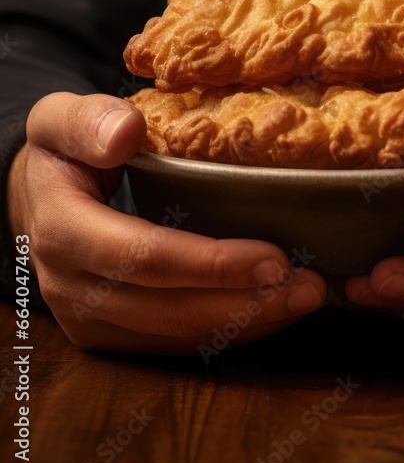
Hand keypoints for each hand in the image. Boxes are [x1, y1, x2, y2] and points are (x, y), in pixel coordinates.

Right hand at [7, 92, 326, 353]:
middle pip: (167, 309)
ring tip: (303, 299)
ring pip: (175, 336)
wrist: (36, 197)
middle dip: (244, 304)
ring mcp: (89, 318)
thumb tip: (127, 131)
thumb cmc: (63, 150)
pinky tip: (270, 310)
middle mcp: (73, 286)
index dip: (210, 264)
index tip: (273, 257)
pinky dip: (225, 331)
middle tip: (308, 287)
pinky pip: (172, 344)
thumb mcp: (59, 118)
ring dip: (245, 323)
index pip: (143, 257)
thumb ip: (87, 120)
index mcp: (64, 230)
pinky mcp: (109, 334)